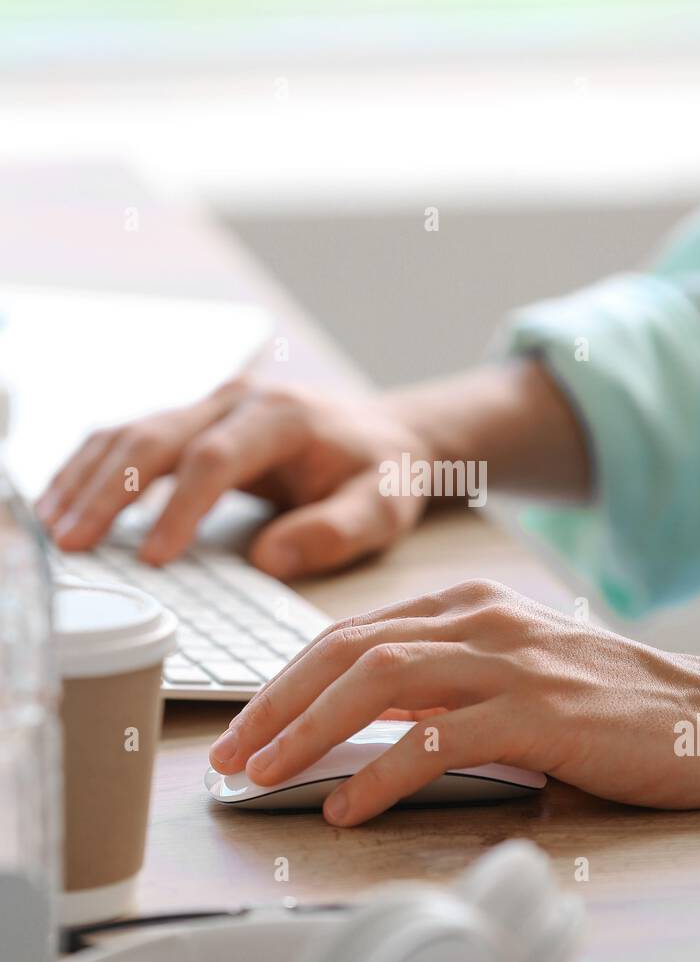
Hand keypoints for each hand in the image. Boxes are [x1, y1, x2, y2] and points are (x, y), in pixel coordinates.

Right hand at [36, 378, 434, 576]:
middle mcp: (238, 399)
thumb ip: (336, 532)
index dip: (180, 507)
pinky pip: (131, 436)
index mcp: (284, 416)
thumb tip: (269, 561)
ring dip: (87, 477)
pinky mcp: (193, 419)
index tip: (155, 560)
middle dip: (110, 491)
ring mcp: (210, 403)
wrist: (384, 432)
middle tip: (72, 545)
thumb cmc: (383, 472)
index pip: (216, 458)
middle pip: (157, 436)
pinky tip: (65, 503)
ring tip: (53, 529)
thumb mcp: (385, 506)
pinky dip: (93, 468)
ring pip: (132, 430)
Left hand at [209, 580, 699, 825]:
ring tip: (264, 777)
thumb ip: (446, 679)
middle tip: (230, 756)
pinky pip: (437, 738)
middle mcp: (481, 620)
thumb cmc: (610, 701)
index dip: (287, 681)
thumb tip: (361, 723)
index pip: (351, 632)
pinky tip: (346, 805)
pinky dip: (380, 773)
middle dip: (276, 703)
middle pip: (348, 648)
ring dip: (308, 731)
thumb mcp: (516, 669)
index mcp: (469, 605)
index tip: (246, 728)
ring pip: (379, 681)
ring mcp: (510, 662)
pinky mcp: (538, 713)